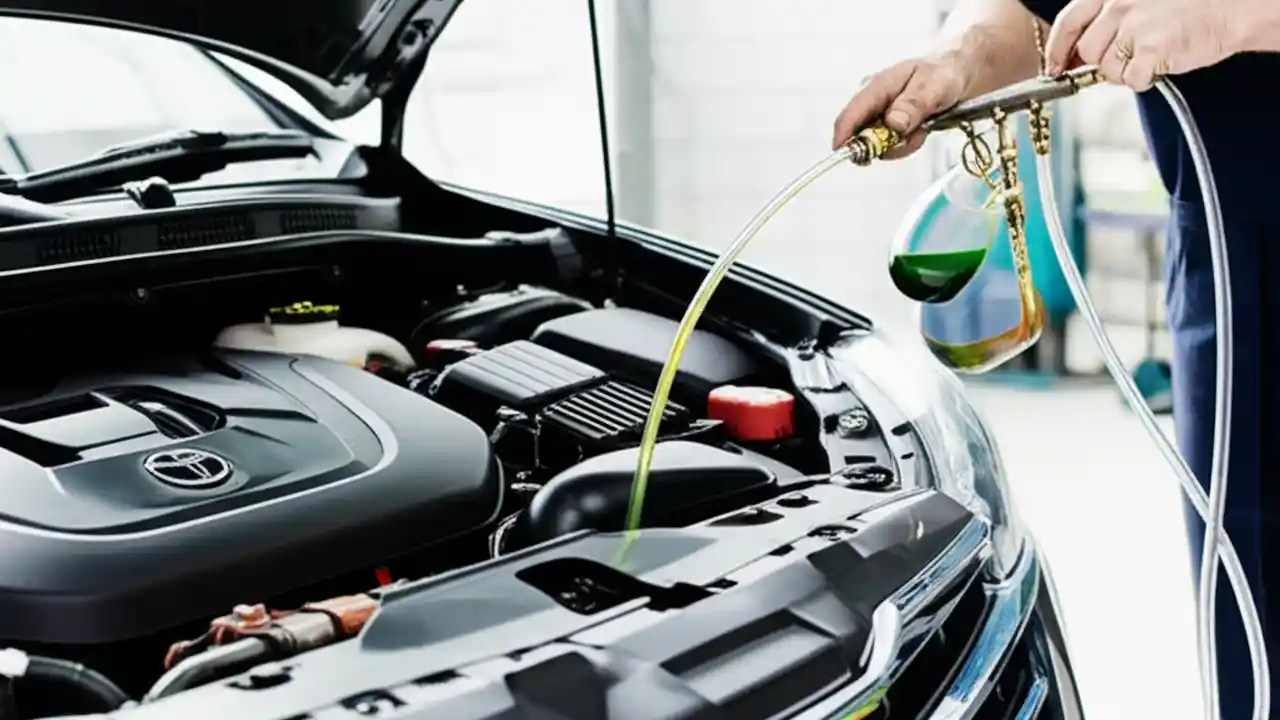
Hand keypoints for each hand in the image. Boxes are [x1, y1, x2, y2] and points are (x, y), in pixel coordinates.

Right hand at [831, 56, 966, 157]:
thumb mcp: (935, 86)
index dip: (843, 136)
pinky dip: (906, 144)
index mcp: (878, 86)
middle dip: (887, 144)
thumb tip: (892, 123)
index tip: (845, 154)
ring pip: (878, 145)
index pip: (851, 114)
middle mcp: (872, 102)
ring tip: (923, 127)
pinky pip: (890, 146)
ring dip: (902, 144)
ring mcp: (879, 115)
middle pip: (861, 136)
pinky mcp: (887, 126)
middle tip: (915, 134)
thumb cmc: (943, 74)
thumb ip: (913, 105)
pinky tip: (920, 130)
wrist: (956, 74)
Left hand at [1044, 0, 1249, 90]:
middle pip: (1087, 50)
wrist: (1230, 10)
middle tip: (1125, 61)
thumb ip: (1106, 22)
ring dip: (1123, 72)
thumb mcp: (1138, 3)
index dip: (1057, 48)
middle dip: (1101, 62)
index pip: (1069, 21)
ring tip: (1149, 57)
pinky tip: (1159, 64)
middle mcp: (1119, 5)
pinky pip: (1130, 79)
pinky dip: (1142, 79)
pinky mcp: (1150, 49)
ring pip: (1106, 68)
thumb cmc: (1186, 8)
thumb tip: (1073, 57)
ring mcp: (1133, 26)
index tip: (1055, 67)